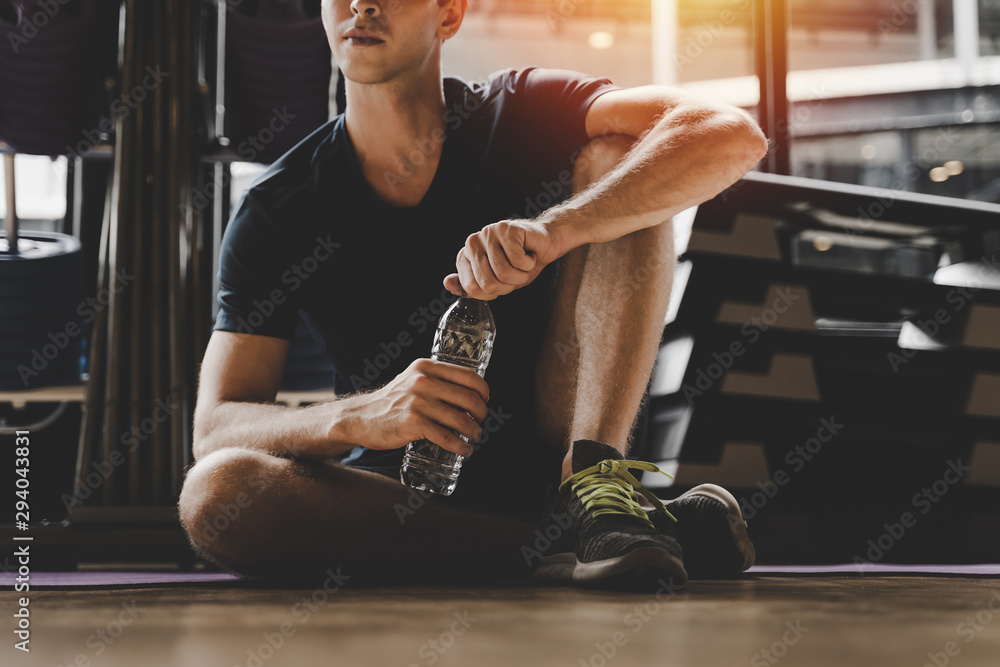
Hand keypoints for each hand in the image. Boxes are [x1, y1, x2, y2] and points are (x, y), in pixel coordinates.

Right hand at [338, 358, 488, 456]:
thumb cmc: (392, 401)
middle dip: (481, 414)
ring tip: (474, 437)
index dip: (483, 390)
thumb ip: (435, 380)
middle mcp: (423, 381)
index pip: (468, 376)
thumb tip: (468, 392)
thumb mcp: (412, 379)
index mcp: (426, 367)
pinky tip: (464, 450)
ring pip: (460, 419)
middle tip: (479, 422)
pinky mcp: (413, 423)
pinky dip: (459, 446)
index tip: (485, 401)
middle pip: (469, 398)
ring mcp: (418, 402)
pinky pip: (446, 436)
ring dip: (474, 431)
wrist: (361, 417)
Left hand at [444, 220, 563, 300]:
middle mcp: (473, 242)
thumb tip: (447, 283)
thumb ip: (472, 285)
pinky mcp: (505, 228)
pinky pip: (517, 260)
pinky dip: (529, 263)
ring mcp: (488, 233)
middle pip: (488, 283)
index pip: (472, 288)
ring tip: (524, 263)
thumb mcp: (496, 281)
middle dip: (509, 285)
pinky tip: (529, 253)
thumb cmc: (521, 264)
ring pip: (504, 273)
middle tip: (516, 272)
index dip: (493, 293)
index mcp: (466, 256)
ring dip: (521, 275)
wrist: (545, 244)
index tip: (503, 281)